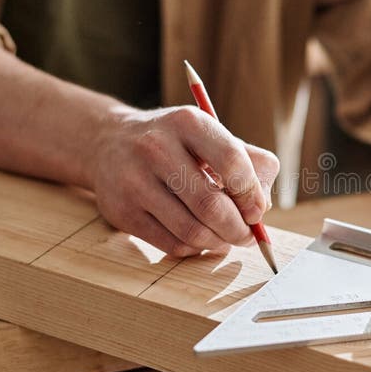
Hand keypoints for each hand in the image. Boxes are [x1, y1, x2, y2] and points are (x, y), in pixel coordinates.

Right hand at [88, 105, 279, 257]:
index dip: (251, 195)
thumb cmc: (176, 144)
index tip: (257, 211)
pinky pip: (172, 245)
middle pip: (212, 205)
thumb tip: (262, 207)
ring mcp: (135, 181)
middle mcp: (157, 148)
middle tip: (246, 235)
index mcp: (188, 123)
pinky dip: (195, 248)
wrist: (108, 142)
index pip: (232, 163)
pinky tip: (199, 237)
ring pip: (192, 232)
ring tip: (225, 238)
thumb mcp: (210, 136)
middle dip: (239, 229)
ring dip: (219, 243)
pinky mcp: (122, 212)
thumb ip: (249, 163)